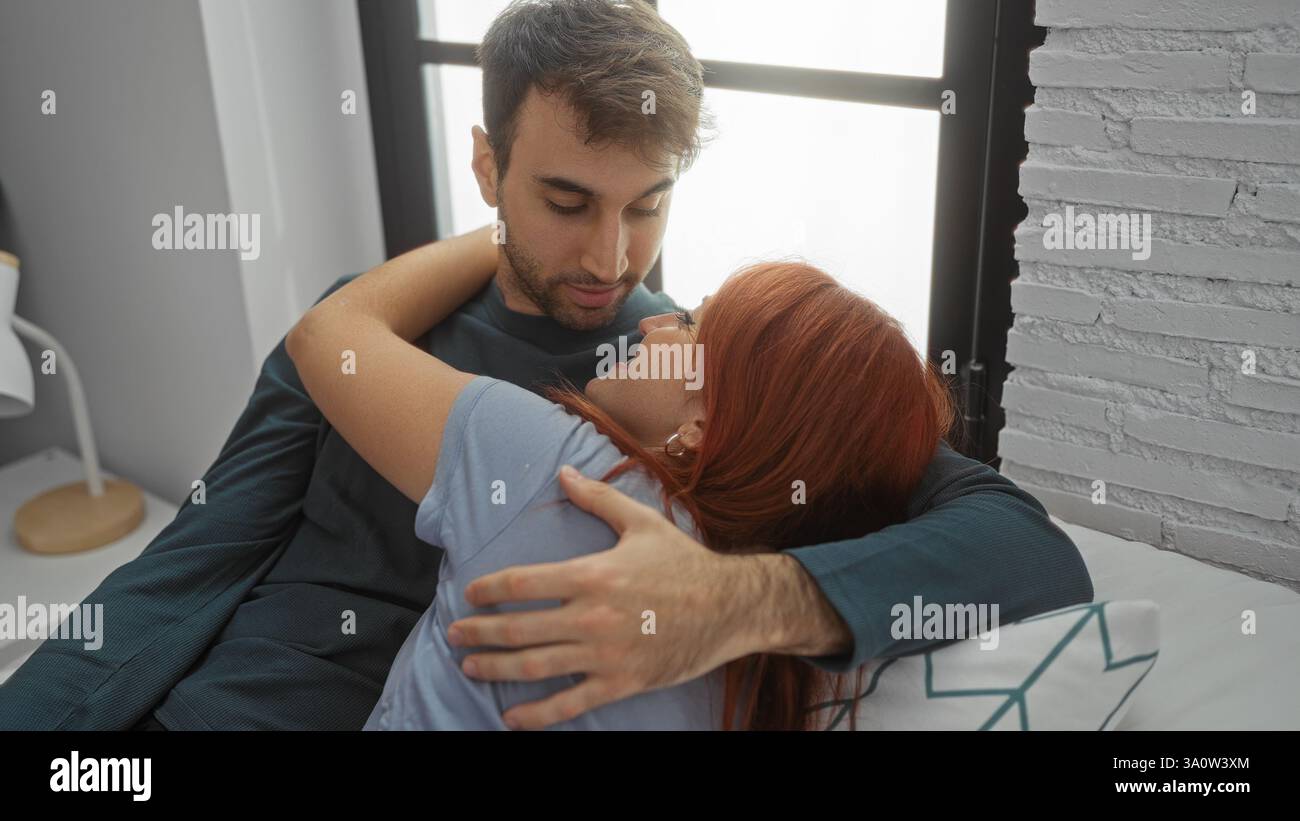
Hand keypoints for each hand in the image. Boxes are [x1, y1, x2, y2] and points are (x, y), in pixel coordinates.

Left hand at [446, 465, 766, 728]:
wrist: (730, 606)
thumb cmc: (684, 562)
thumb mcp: (641, 522)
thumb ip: (597, 499)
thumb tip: (564, 473)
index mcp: (593, 574)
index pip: (523, 583)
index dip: (489, 590)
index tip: (470, 594)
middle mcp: (592, 616)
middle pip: (518, 628)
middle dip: (478, 632)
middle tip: (455, 633)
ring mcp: (605, 654)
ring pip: (535, 666)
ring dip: (495, 668)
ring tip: (470, 666)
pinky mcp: (621, 682)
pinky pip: (570, 704)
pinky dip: (537, 714)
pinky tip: (511, 717)